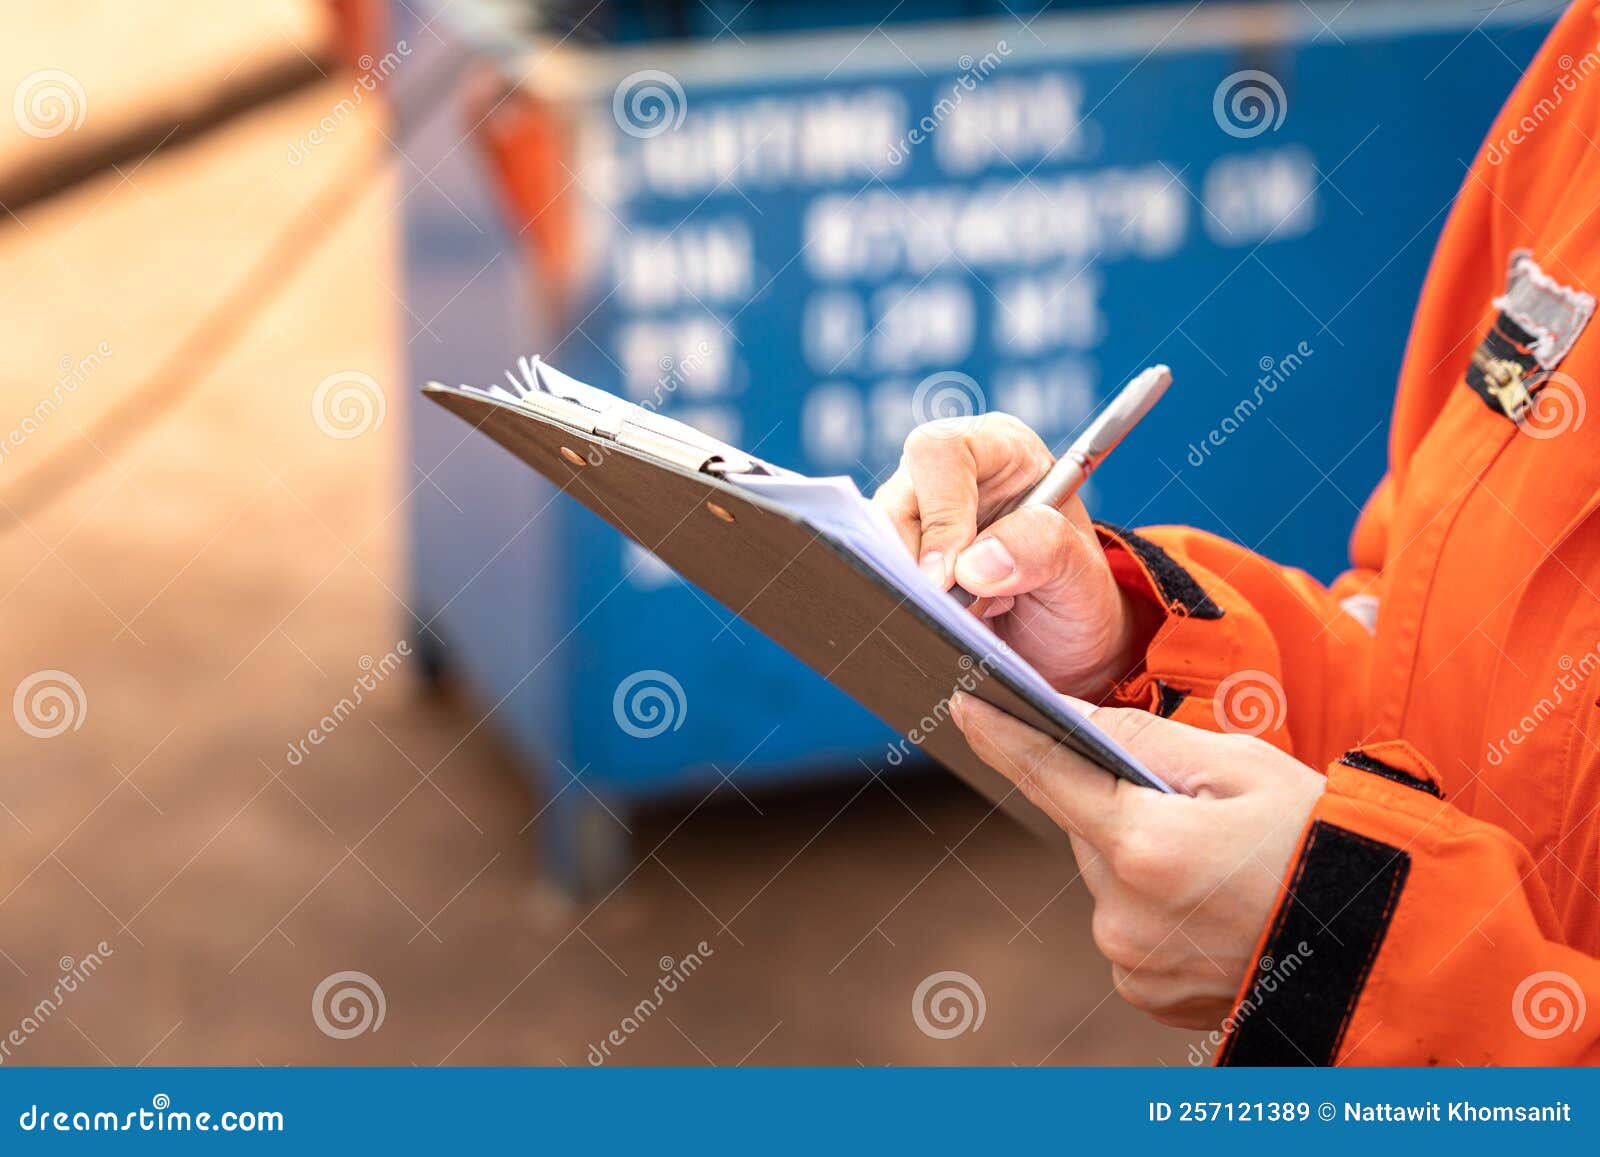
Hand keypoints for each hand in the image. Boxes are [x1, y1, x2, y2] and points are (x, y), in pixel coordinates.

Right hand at [872, 414, 1157, 698]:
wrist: (1062, 644)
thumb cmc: (1076, 594)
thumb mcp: (1081, 573)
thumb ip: (1041, 550)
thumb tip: (969, 566)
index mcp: (1001, 451)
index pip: (943, 452)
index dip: (940, 510)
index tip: (951, 574)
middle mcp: (951, 475)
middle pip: (896, 497)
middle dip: (915, 560)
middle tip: (947, 606)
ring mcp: (919, 518)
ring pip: (878, 541)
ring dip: (912, 588)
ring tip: (964, 615)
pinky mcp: (900, 559)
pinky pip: (877, 575)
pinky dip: (904, 604)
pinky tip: (944, 621)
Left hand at [949, 691, 1323, 1029]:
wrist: (1386, 948)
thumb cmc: (1323, 843)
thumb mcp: (1245, 767)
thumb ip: (1146, 743)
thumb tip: (1072, 716)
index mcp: (1146, 848)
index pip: (1049, 777)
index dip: (1002, 735)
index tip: (964, 701)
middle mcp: (1122, 915)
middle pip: (1088, 830)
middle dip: (1123, 807)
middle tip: (1197, 808)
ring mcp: (1131, 961)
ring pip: (1108, 877)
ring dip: (1142, 858)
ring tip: (1222, 864)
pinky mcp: (1145, 993)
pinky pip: (1128, 923)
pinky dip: (1156, 904)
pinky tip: (1215, 904)